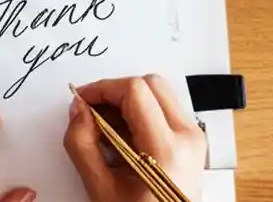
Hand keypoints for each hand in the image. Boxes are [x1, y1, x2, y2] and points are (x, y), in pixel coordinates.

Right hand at [64, 75, 205, 201]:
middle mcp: (187, 138)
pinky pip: (166, 109)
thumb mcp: (100, 188)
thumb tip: (78, 110)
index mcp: (166, 149)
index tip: (83, 100)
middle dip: (116, 91)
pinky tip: (124, 137)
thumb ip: (82, 143)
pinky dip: (141, 112)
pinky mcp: (192, 141)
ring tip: (108, 129)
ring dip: (129, 101)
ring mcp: (194, 138)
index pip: (135, 91)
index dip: (102, 88)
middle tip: (93, 111)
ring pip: (159, 92)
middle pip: (150, 83)